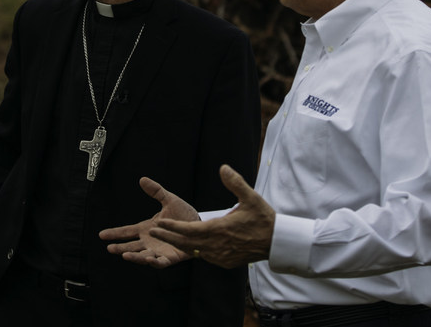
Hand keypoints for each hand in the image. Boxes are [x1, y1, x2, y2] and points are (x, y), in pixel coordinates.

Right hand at [98, 177, 199, 267]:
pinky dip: (154, 262)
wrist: (201, 226)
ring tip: (125, 255)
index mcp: (146, 228)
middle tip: (109, 248)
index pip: (127, 231)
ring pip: (143, 256)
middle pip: (131, 246)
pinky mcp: (170, 258)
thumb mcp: (169, 200)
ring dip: (134, 257)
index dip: (115, 233)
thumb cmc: (184, 215)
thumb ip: (156, 191)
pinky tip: (148, 259)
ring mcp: (159, 251)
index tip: (102, 234)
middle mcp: (150, 241)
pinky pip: (160, 262)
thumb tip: (142, 179)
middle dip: (120, 247)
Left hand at [149, 164, 274, 268]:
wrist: (277, 243)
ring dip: (180, 245)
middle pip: (186, 243)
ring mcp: (221, 257)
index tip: (158, 224)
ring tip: (167, 238)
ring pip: (195, 251)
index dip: (172, 227)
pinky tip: (190, 246)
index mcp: (219, 229)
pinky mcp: (226, 262)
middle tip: (153, 231)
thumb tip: (222, 167)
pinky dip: (195, 251)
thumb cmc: (263, 219)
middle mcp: (217, 246)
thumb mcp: (251, 197)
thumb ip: (235, 182)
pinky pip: (206, 257)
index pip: (188, 230)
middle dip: (169, 236)